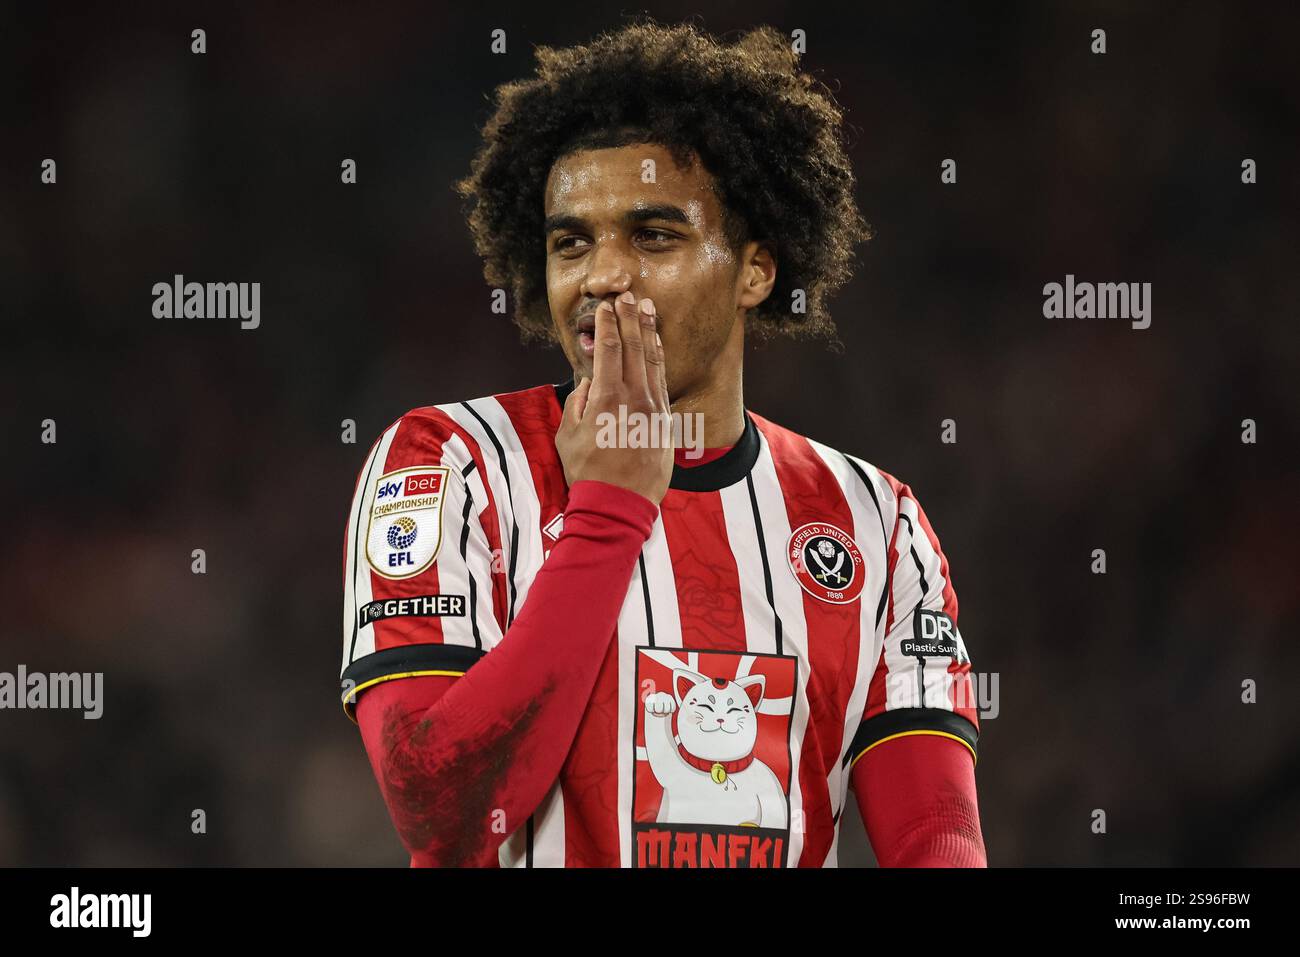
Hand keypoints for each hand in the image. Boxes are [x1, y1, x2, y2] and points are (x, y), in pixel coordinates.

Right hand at [555, 291, 673, 504]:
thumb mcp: (567, 436)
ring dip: (648, 332)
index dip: (608, 325)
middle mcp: (633, 398)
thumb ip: (577, 404)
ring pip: (651, 360)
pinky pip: (663, 380)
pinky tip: (657, 344)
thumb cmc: (587, 472)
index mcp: (606, 399)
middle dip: (630, 319)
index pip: (608, 351)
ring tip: (647, 309)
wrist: (618, 504)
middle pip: (633, 348)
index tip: (607, 307)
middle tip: (628, 295)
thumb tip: (586, 383)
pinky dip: (659, 358)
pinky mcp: (664, 421)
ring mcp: (653, 408)